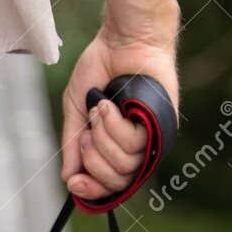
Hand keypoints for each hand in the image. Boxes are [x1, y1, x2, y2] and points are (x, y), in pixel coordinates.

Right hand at [59, 26, 178, 201]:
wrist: (121, 41)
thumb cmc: (100, 70)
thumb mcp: (76, 111)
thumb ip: (73, 146)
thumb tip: (69, 178)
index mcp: (114, 147)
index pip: (108, 186)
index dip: (91, 190)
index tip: (74, 182)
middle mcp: (135, 148)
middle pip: (115, 183)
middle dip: (93, 160)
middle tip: (86, 133)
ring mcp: (151, 139)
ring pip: (125, 166)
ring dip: (103, 136)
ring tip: (101, 108)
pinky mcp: (163, 127)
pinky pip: (135, 145)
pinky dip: (116, 125)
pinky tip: (112, 104)